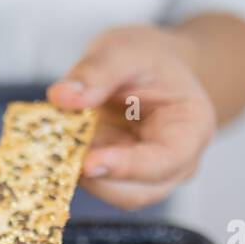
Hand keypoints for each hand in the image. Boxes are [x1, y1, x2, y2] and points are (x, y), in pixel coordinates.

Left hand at [48, 25, 216, 211]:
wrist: (151, 68)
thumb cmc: (148, 59)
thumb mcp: (125, 49)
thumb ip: (97, 71)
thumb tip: (61, 97)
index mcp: (190, 129)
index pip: (164, 160)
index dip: (126, 167)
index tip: (88, 163)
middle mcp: (175, 164)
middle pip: (136, 192)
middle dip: (95, 177)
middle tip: (57, 153)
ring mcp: (145, 177)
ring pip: (111, 194)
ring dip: (78, 175)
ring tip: (55, 144)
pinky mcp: (117, 179)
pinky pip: (94, 184)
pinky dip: (71, 170)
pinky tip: (53, 148)